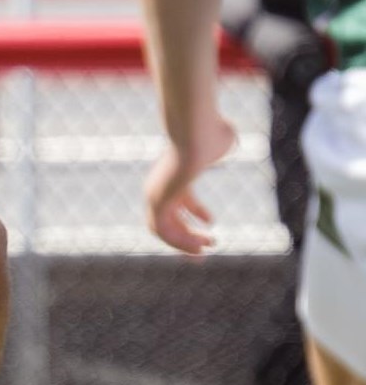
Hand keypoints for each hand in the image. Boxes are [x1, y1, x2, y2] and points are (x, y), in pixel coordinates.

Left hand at [144, 116, 235, 254]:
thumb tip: (228, 135)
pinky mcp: (156, 202)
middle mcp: (160, 186)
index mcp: (174, 173)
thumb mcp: (221, 138)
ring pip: (164, 229)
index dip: (196, 212)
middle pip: (169, 218)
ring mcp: (156, 194)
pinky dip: (179, 241)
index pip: (181, 199)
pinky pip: (164, 230)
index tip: (212, 222)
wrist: (197, 132)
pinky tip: (199, 247)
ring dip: (184, 242)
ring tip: (204, 251)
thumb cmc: (211, 132)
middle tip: (206, 247)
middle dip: (187, 235)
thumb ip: (222, 143)